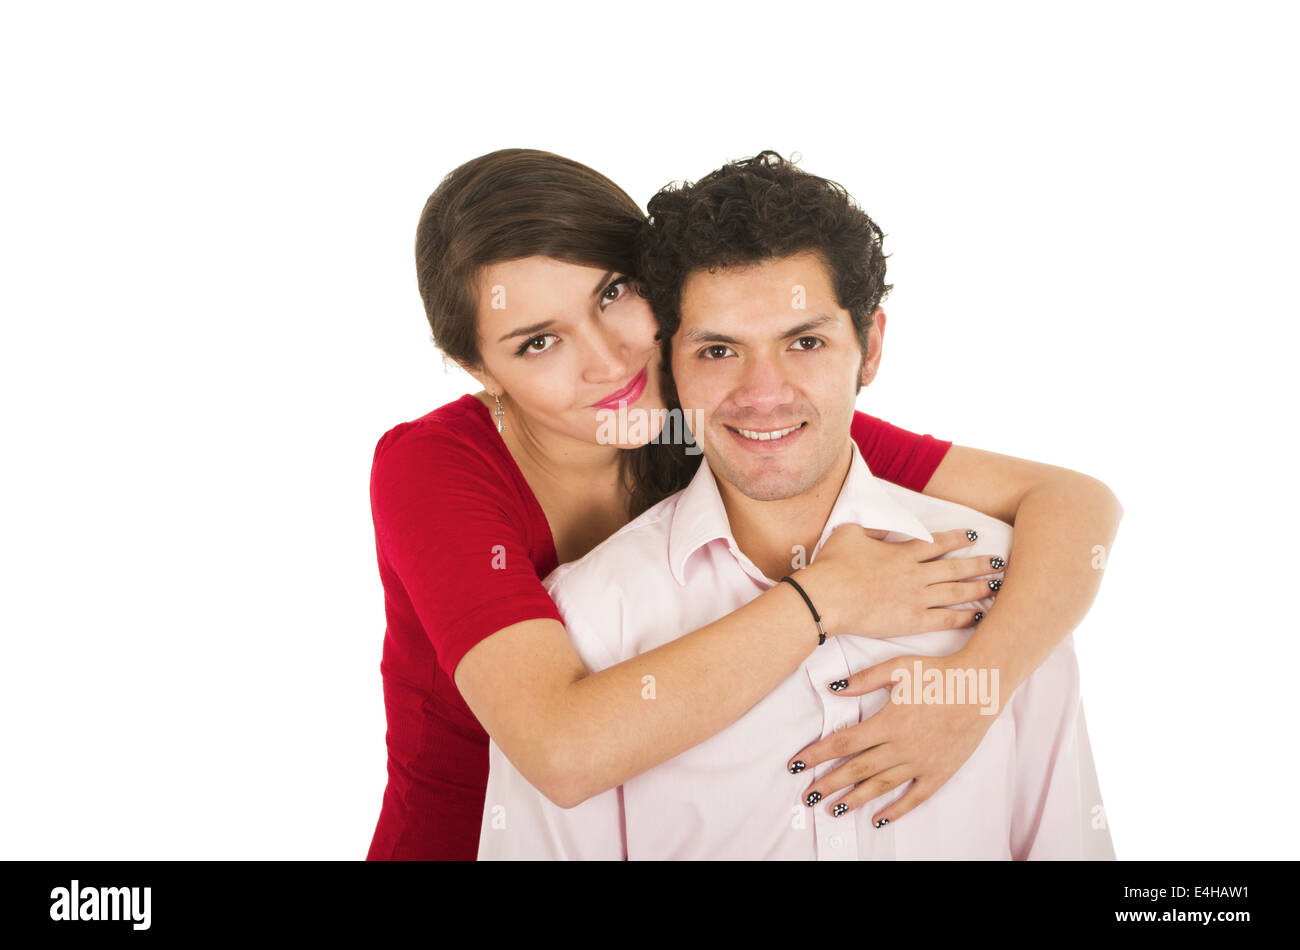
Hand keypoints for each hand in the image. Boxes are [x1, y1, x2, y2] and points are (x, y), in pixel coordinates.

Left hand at [786, 650, 1001, 825]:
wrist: (981, 686)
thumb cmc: (939, 673)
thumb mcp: (898, 668)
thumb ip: (864, 679)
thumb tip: (833, 687)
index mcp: (888, 721)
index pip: (844, 742)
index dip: (818, 754)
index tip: (798, 764)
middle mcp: (901, 746)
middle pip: (857, 769)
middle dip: (828, 783)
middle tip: (807, 797)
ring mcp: (921, 762)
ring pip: (880, 786)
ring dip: (854, 799)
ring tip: (832, 810)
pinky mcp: (939, 772)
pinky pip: (914, 798)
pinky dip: (895, 811)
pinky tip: (878, 819)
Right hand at [794, 526, 1005, 639]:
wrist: (826, 597)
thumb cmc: (833, 565)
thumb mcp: (850, 533)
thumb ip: (872, 530)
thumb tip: (884, 528)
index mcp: (902, 552)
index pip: (938, 543)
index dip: (958, 538)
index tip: (974, 536)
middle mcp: (916, 574)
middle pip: (956, 567)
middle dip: (980, 564)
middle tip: (1000, 562)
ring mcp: (917, 598)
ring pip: (957, 592)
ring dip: (978, 588)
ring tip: (997, 586)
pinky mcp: (913, 621)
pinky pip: (946, 619)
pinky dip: (965, 617)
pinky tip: (979, 616)